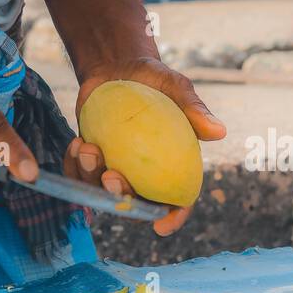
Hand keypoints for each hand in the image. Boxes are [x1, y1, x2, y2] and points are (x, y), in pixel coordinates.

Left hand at [65, 57, 225, 235]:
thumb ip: (194, 108)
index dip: (172, 218)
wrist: (118, 66)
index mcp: (171, 166)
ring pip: (100, 192)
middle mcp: (143, 174)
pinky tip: (75, 143)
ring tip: (86, 147)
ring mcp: (114, 168)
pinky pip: (78, 174)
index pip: (177, 200)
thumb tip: (219, 132)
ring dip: (90, 178)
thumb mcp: (175, 87)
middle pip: (133, 203)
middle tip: (111, 175)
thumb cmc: (154, 79)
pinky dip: (73, 166)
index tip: (161, 226)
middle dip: (120, 200)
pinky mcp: (90, 159)